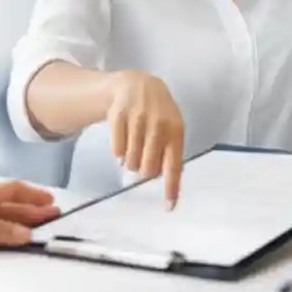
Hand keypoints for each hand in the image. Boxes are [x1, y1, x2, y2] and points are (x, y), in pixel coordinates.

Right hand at [105, 70, 185, 209]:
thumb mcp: (171, 127)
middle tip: (143, 161)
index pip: (173, 166)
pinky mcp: (118, 115)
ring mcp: (137, 119)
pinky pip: (116, 150)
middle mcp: (158, 124)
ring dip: (130, 162)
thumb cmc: (158, 112)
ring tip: (134, 149)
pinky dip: (118, 153)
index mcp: (175, 130)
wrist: (137, 84)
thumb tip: (172, 178)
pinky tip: (124, 142)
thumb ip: (172, 152)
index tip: (169, 207)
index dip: (171, 188)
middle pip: (148, 168)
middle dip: (144, 171)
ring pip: (130, 161)